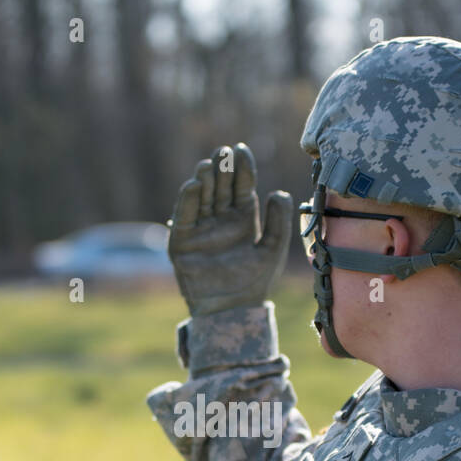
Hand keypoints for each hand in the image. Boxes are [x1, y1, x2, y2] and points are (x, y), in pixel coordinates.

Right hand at [167, 142, 293, 315]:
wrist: (232, 310)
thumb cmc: (254, 283)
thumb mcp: (272, 250)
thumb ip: (278, 222)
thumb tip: (278, 192)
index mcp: (243, 219)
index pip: (241, 186)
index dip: (242, 168)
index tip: (242, 150)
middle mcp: (221, 220)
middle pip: (220, 187)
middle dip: (222, 169)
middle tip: (224, 151)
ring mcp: (201, 229)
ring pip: (202, 197)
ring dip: (205, 180)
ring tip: (209, 164)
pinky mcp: (182, 240)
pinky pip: (184, 216)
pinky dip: (188, 200)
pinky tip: (194, 185)